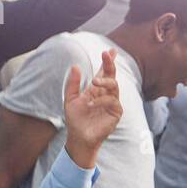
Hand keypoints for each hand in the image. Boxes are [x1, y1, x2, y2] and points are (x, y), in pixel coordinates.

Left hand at [62, 49, 122, 169]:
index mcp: (96, 89)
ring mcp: (112, 102)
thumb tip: (75, 66)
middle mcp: (106, 94)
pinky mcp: (116, 112)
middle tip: (105, 54)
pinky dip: (102, 100)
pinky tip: (91, 104)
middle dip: (110, 64)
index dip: (108, 61)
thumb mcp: (70, 99)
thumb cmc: (75, 119)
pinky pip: (113, 101)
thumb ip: (73, 84)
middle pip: (112, 75)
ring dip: (105, 81)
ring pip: (114, 85)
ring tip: (94, 83)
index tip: (110, 50)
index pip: (104, 72)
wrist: (78, 137)